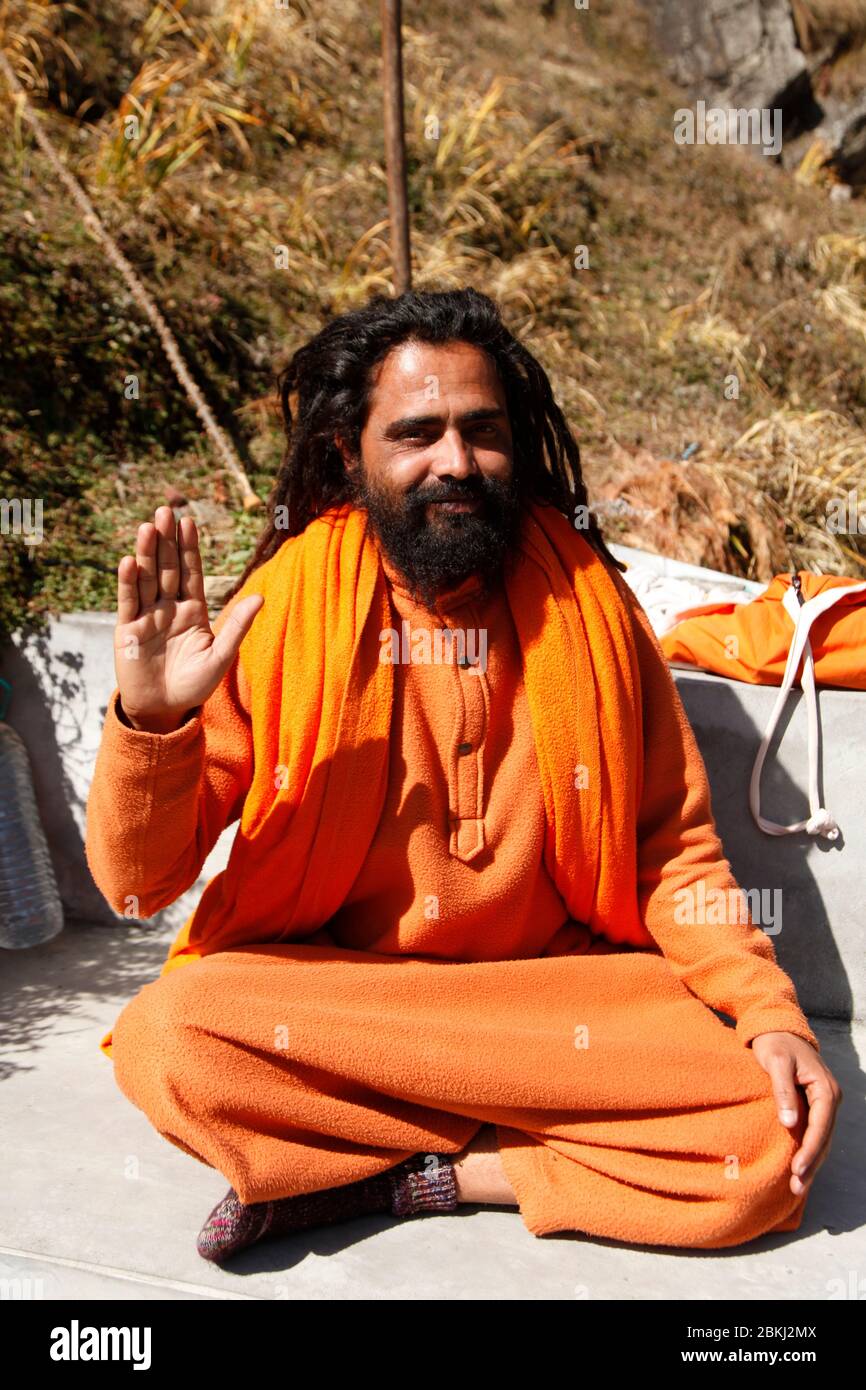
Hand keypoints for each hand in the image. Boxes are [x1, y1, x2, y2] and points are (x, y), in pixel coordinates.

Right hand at [115, 505, 262, 732]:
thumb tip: (261, 596)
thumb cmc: (195, 685)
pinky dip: (128, 582)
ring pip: (147, 578)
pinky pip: (128, 601)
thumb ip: (237, 626)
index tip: (189, 521)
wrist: (164, 710)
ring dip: (147, 552)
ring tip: (149, 526)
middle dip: (166, 540)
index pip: (191, 572)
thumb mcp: (221, 656)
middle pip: (166, 567)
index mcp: (193, 610)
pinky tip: (129, 561)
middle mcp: (168, 607)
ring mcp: (147, 616)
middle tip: (165, 510)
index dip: (189, 548)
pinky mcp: (127, 630)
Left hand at [750, 1031, 841, 1197]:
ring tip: (796, 1186)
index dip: (810, 1150)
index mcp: (824, 1088)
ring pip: (820, 1139)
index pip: (820, 1126)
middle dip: (811, 1164)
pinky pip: (814, 1133)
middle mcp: (829, 1098)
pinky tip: (798, 1168)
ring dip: (810, 1163)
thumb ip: (783, 1091)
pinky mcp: (813, 1105)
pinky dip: (808, 1151)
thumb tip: (789, 1123)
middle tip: (795, 1188)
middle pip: (823, 1138)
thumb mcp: (776, 1062)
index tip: (797, 1170)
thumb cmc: (774, 1043)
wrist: (776, 1028)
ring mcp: (823, 1103)